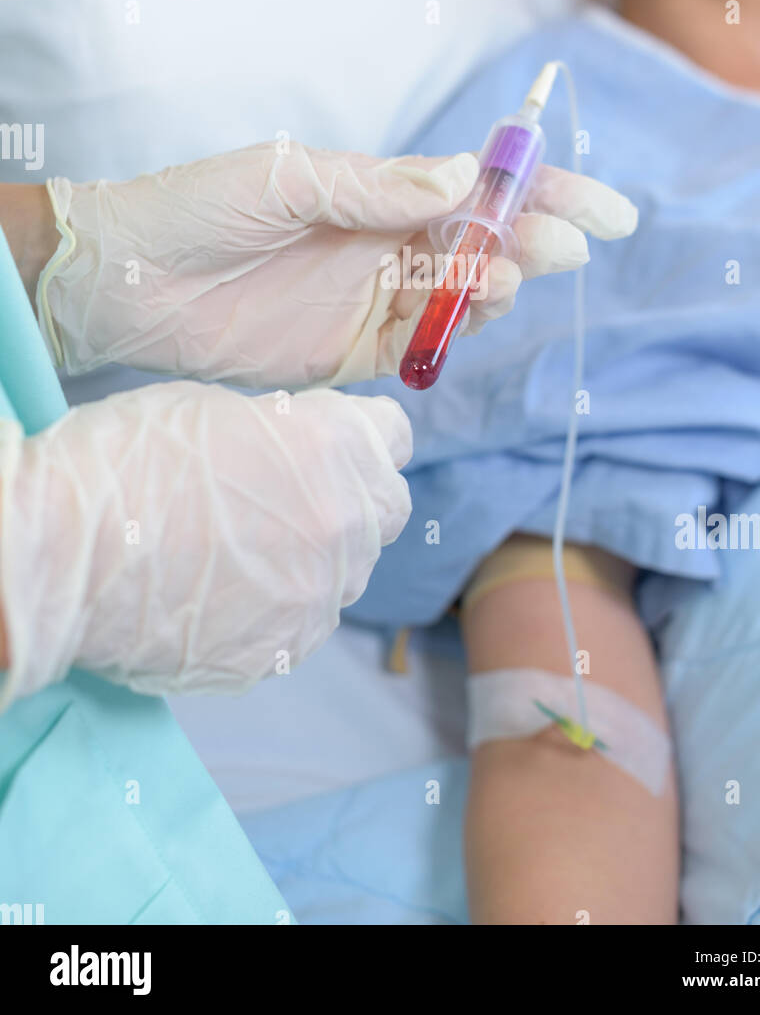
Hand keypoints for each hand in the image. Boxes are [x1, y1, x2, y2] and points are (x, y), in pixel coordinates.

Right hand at [0, 382, 410, 704]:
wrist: (61, 550)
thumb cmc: (128, 458)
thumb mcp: (220, 410)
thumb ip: (286, 434)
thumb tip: (300, 454)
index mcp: (338, 448)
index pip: (394, 436)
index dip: (362, 437)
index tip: (332, 444)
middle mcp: (347, 524)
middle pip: (386, 510)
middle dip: (351, 501)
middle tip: (290, 498)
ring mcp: (318, 597)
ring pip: (343, 574)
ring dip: (311, 559)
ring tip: (236, 551)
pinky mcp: (281, 652)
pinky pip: (299, 624)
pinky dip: (271, 609)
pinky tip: (214, 593)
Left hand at [37, 140, 636, 387]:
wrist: (126, 282)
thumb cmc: (198, 210)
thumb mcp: (285, 181)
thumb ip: (374, 186)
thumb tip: (464, 178)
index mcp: (378, 191)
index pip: (479, 189)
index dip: (546, 196)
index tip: (604, 211)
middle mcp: (388, 244)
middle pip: (486, 245)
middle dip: (535, 242)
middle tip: (561, 246)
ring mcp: (373, 300)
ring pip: (463, 297)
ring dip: (496, 286)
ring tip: (502, 277)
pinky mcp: (350, 353)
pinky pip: (420, 347)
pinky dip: (451, 335)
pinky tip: (466, 317)